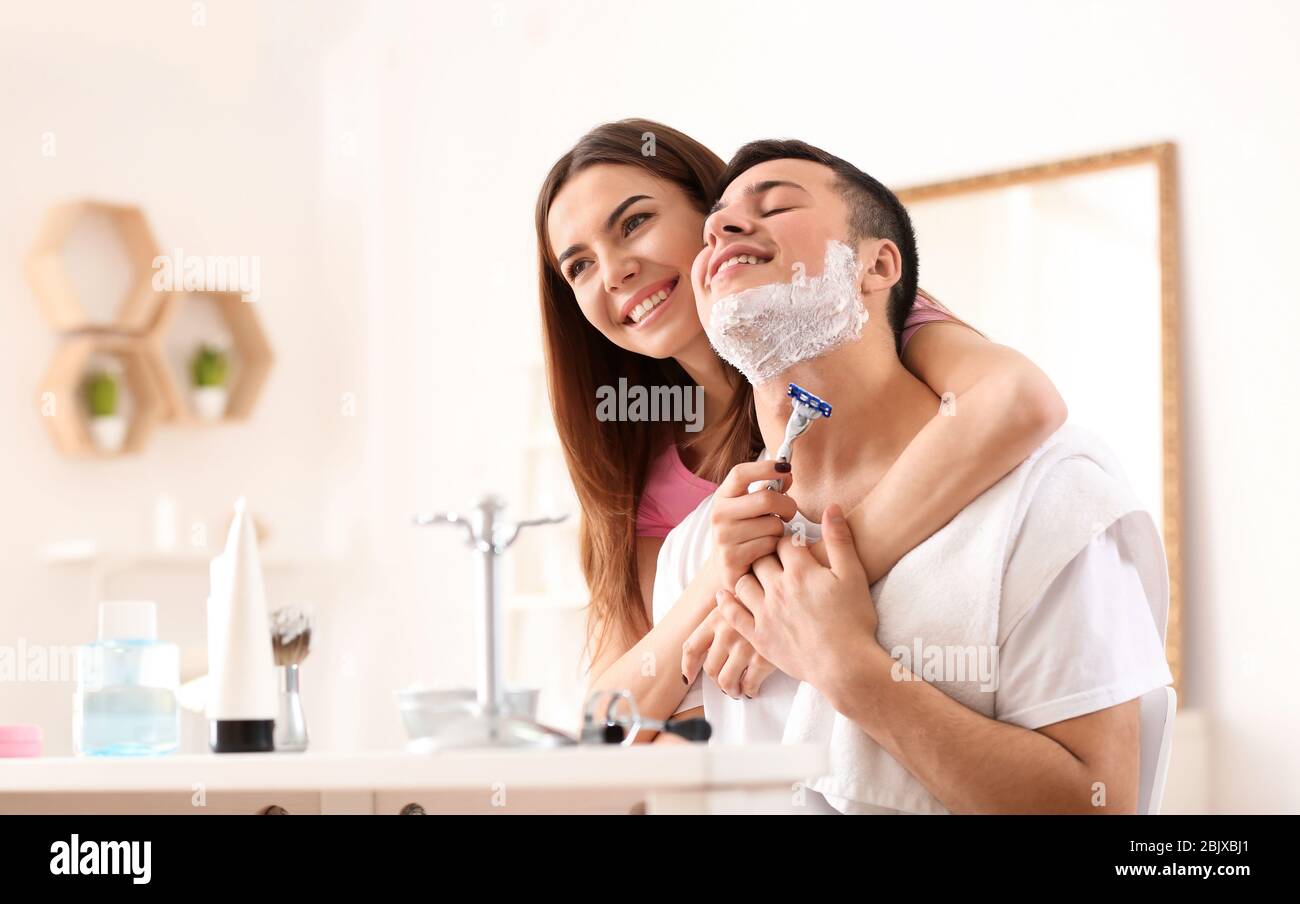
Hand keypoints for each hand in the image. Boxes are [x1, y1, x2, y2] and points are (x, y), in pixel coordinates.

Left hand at [681, 605, 777, 698]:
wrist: (792, 602)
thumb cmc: (763, 603)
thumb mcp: (736, 603)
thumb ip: (719, 621)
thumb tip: (703, 649)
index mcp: (716, 617)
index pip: (691, 647)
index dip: (688, 666)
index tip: (689, 677)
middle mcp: (727, 632)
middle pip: (710, 669)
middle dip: (716, 681)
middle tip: (725, 683)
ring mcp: (744, 646)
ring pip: (726, 681)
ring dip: (731, 689)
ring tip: (738, 689)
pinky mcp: (763, 659)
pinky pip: (749, 685)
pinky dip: (749, 690)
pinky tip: (753, 688)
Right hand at [706, 460, 797, 592]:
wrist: (725, 570)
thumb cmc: (745, 532)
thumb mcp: (749, 508)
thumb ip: (767, 490)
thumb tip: (786, 474)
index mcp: (723, 497)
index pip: (740, 473)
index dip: (766, 467)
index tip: (785, 467)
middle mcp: (719, 515)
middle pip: (766, 499)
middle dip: (787, 505)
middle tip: (790, 513)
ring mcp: (723, 538)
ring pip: (773, 524)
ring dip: (781, 531)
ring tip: (772, 535)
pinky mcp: (732, 559)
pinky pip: (770, 545)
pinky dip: (776, 548)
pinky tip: (768, 552)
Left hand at [717, 504, 879, 689]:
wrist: (845, 665)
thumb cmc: (854, 620)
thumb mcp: (853, 575)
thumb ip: (840, 539)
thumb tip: (832, 506)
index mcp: (800, 571)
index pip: (783, 541)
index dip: (787, 540)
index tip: (791, 543)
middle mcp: (777, 588)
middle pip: (760, 558)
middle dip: (765, 553)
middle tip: (771, 556)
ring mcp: (765, 613)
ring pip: (742, 582)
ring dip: (747, 574)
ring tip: (755, 574)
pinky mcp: (759, 636)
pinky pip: (733, 615)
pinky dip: (726, 602)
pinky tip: (724, 594)